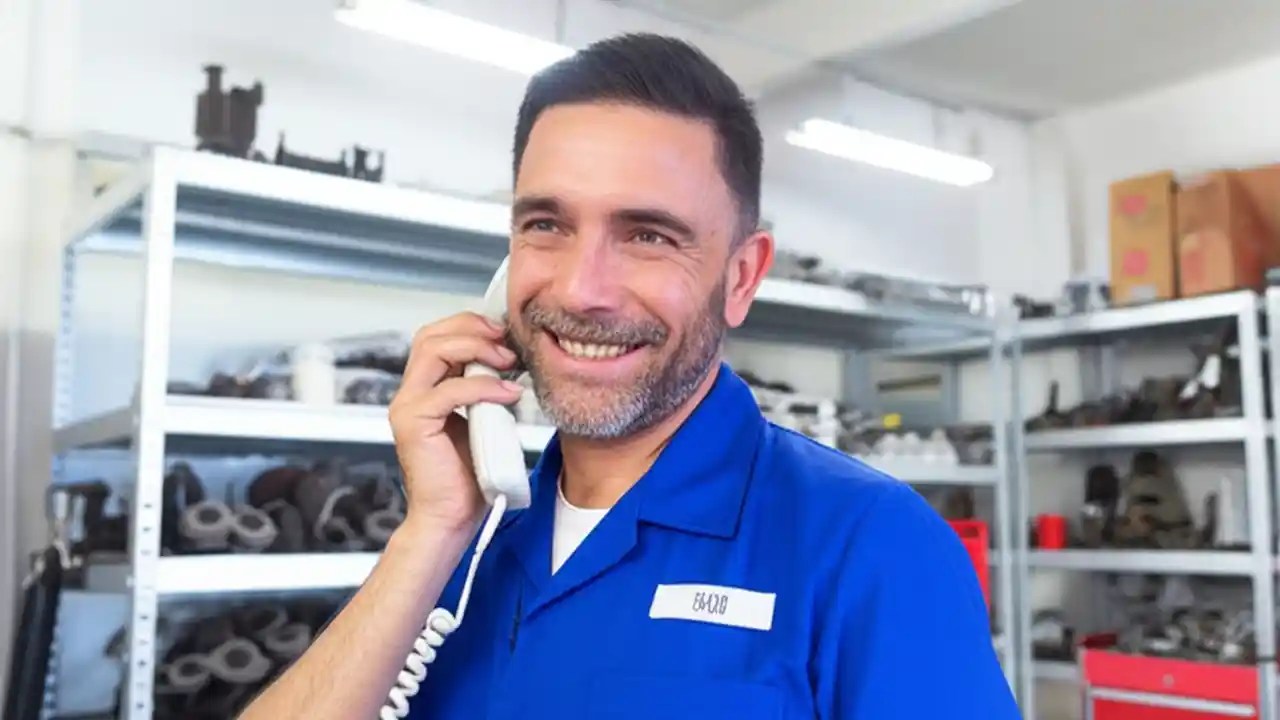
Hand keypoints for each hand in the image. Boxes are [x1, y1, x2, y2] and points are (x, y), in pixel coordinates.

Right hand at [389, 313, 523, 533]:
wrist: (452, 517)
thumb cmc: (469, 476)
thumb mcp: (482, 418)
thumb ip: (483, 389)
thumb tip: (510, 360)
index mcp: (423, 389)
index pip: (437, 337)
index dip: (469, 326)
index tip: (504, 333)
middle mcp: (409, 393)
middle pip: (431, 335)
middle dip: (472, 329)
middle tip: (506, 340)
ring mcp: (407, 406)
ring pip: (434, 351)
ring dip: (477, 348)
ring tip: (508, 362)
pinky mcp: (414, 423)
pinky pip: (451, 390)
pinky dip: (485, 386)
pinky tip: (510, 394)